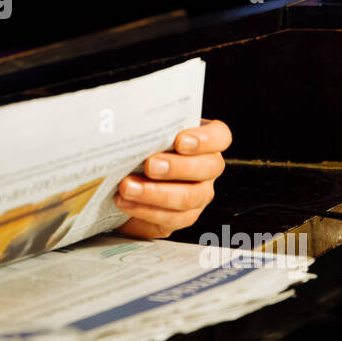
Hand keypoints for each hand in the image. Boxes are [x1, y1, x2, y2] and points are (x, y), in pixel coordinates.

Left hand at [113, 119, 230, 239]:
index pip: (219, 136)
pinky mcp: (182, 217)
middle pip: (207, 168)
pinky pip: (171, 218)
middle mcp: (206, 168)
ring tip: (127, 187)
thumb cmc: (139, 147)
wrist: (123, 179)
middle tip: (149, 165)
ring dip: (154, 193)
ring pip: (188, 197)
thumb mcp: (143, 132)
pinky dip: (145, 210)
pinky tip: (125, 201)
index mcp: (203, 141)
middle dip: (176, 167)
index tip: (180, 141)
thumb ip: (144, 126)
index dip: (204, 139)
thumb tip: (122, 121)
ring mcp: (198, 194)